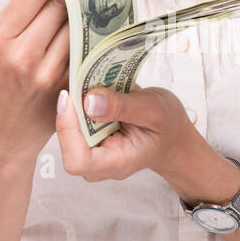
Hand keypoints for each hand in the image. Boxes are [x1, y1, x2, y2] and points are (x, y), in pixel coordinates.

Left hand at [54, 82, 197, 182]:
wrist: (173, 134)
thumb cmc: (168, 126)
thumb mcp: (155, 110)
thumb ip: (123, 107)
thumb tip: (88, 101)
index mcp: (117, 163)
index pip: (78, 160)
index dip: (67, 131)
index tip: (70, 97)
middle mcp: (99, 162)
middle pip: (67, 143)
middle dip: (69, 110)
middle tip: (77, 78)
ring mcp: (92, 151)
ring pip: (67, 129)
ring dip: (72, 102)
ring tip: (83, 77)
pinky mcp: (88, 137)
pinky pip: (73, 121)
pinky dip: (77, 100)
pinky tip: (86, 83)